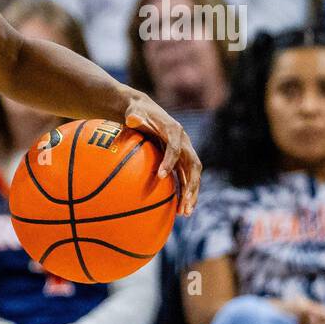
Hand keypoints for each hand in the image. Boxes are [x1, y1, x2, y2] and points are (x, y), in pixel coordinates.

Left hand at [123, 93, 200, 215]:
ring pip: (193, 176)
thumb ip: (135, 117)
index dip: (169, 161)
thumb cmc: (137, 113)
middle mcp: (185, 142)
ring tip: (185, 213)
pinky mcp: (182, 161)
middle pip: (193, 166)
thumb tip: (131, 120)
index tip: (160, 176)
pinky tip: (180, 210)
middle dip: (191, 185)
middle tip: (184, 203)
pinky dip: (185, 193)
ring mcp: (186, 152)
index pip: (175, 148)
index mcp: (174, 131)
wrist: (146, 110)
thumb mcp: (134, 113)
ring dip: (191, 194)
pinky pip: (187, 179)